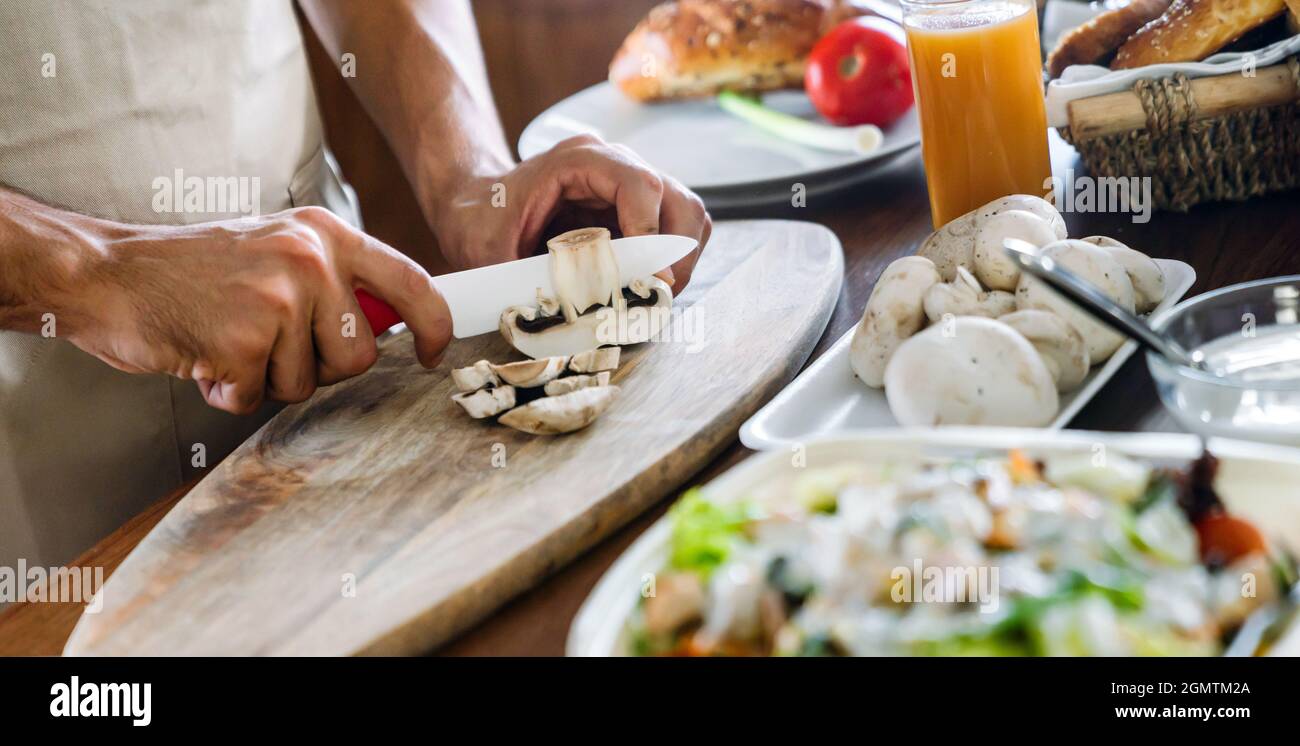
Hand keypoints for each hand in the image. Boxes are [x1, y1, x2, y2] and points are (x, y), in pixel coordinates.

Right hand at [70, 207, 451, 414]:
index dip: (435, 326)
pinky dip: (226, 391)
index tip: (435, 353)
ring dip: (265, 378)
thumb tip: (397, 321)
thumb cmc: (193, 271)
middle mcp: (310, 259)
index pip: (412, 283)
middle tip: (267, 342)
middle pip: (360, 355)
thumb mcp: (278, 250)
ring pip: (308, 383)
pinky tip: (202, 354)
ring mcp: (278, 299)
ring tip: (226, 338)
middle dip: (318, 367)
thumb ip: (334, 280)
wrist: (108, 272)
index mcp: (325, 234)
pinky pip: (257, 397)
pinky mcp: (244, 340)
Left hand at [429, 134, 710, 291]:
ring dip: (679, 261)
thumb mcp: (489, 250)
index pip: (639, 186)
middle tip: (656, 296)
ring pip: (686, 216)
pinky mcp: (635, 211)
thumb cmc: (478, 220)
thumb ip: (528, 278)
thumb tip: (573, 314)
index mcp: (579, 160)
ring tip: (651, 296)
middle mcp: (614, 165)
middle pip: (677, 199)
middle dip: (676, 255)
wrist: (474, 205)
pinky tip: (644, 287)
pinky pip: (674, 232)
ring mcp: (629, 186)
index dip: (652, 235)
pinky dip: (670, 263)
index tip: (652, 281)